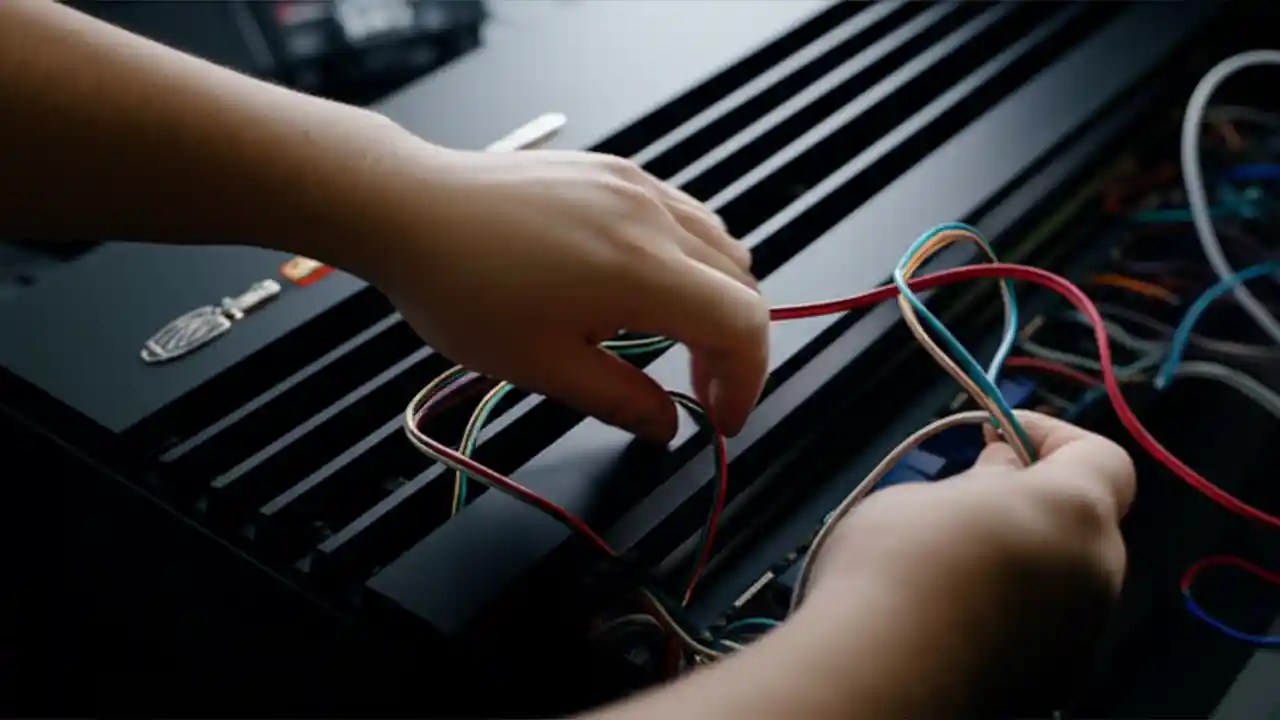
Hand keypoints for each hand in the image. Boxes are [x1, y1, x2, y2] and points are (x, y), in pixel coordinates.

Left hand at [337, 135, 768, 440]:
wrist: (410, 209)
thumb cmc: (461, 289)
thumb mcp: (541, 366)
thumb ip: (620, 400)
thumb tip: (668, 427)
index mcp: (642, 271)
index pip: (742, 325)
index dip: (747, 381)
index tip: (722, 420)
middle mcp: (653, 218)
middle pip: (742, 285)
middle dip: (734, 350)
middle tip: (699, 395)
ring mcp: (637, 186)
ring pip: (722, 247)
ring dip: (718, 302)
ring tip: (677, 343)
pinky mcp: (616, 172)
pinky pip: (686, 217)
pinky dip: (693, 262)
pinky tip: (650, 289)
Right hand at [802, 412, 1135, 712]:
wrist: (877, 675)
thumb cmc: (893, 569)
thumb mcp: (923, 496)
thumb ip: (981, 481)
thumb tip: (1002, 473)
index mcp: (1073, 511)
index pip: (1103, 457)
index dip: (1053, 437)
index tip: (1001, 434)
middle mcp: (1096, 573)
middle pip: (1083, 522)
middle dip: (1032, 504)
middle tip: (965, 498)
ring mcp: (1081, 634)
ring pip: (1064, 578)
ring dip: (1023, 561)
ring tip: (947, 564)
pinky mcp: (1055, 680)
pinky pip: (1045, 627)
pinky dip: (1012, 613)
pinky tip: (952, 614)